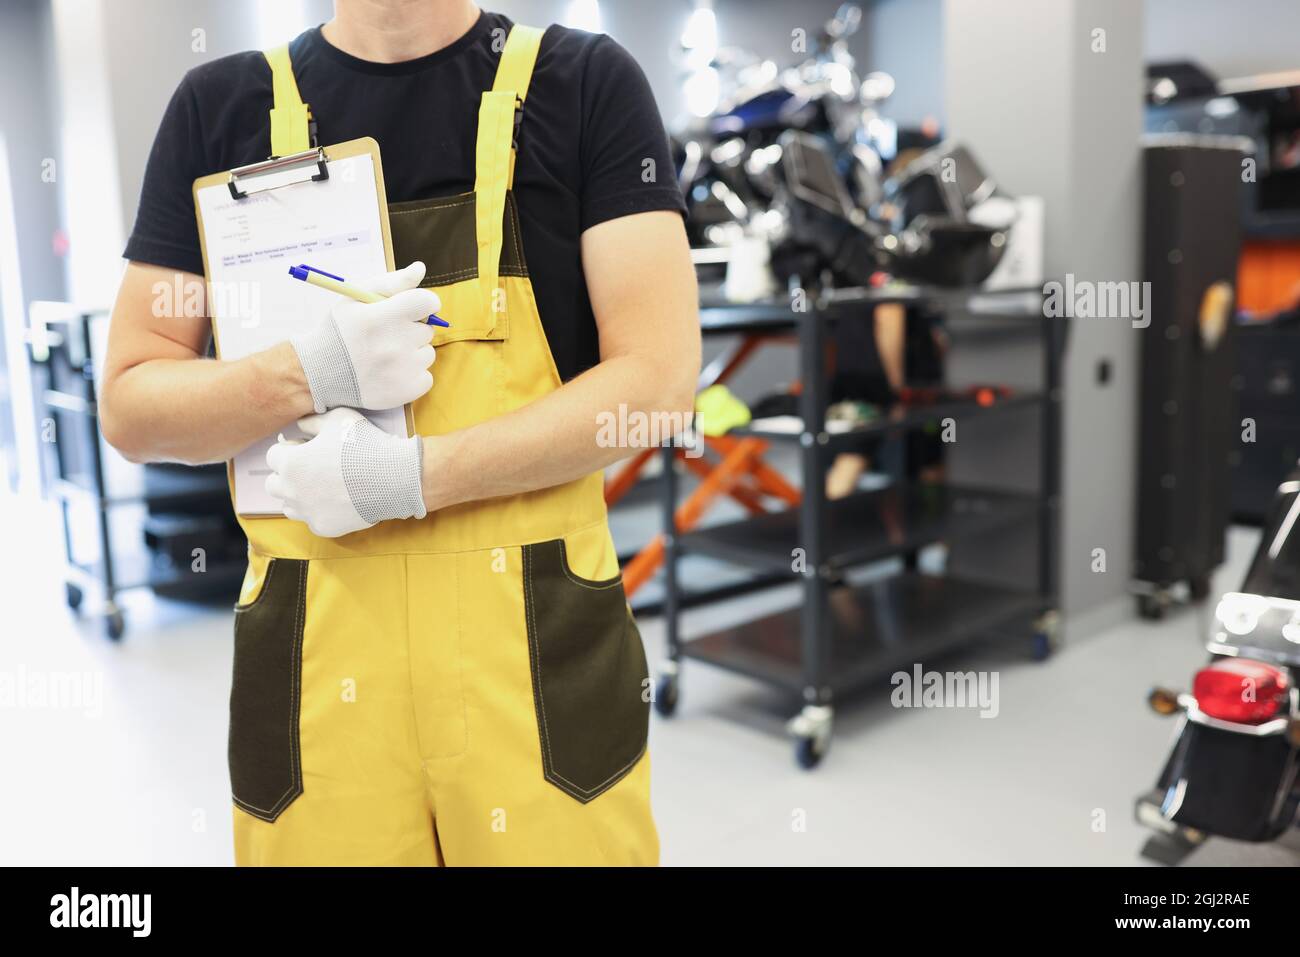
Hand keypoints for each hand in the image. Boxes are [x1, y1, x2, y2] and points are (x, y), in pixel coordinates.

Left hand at [265, 408, 425, 537]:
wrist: (394, 477)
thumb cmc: (365, 444)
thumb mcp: (337, 419)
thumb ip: (311, 422)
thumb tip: (300, 427)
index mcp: (290, 462)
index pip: (273, 456)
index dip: (289, 450)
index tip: (306, 448)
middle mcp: (292, 490)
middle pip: (273, 484)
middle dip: (287, 475)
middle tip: (309, 469)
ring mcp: (307, 512)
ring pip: (288, 506)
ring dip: (298, 496)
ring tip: (320, 487)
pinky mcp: (323, 527)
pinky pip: (311, 520)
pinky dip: (319, 511)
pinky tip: (336, 500)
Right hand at [289, 261, 438, 412]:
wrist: (319, 374)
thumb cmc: (340, 330)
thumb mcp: (356, 298)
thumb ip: (392, 282)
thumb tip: (420, 268)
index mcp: (380, 318)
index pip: (427, 302)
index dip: (423, 303)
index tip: (413, 309)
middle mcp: (393, 345)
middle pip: (427, 329)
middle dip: (410, 329)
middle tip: (386, 336)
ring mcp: (402, 370)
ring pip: (427, 353)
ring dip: (412, 353)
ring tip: (385, 356)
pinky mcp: (407, 391)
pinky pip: (426, 376)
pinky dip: (412, 375)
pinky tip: (390, 373)